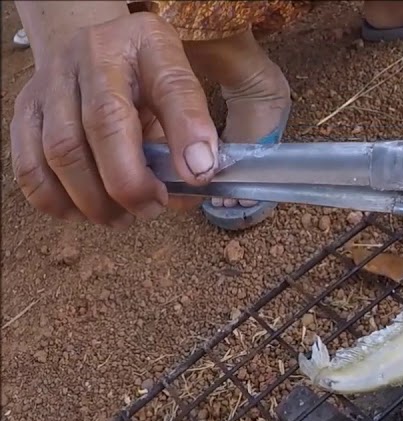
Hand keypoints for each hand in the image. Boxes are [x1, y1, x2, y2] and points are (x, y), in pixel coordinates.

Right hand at [10, 11, 218, 226]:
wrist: (93, 48)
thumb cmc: (144, 72)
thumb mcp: (179, 82)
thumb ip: (193, 127)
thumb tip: (196, 178)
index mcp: (143, 44)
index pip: (169, 88)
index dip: (185, 134)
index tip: (199, 175)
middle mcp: (88, 58)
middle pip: (102, 127)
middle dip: (130, 183)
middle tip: (151, 208)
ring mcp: (48, 84)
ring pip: (60, 152)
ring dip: (93, 199)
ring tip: (121, 216)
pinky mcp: (25, 111)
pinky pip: (28, 165)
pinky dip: (54, 200)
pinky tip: (83, 211)